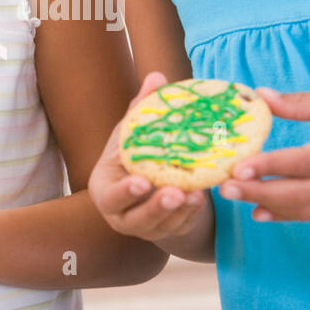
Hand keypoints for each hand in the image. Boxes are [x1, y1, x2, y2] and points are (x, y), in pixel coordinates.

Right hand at [88, 71, 211, 243]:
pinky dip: (191, 214)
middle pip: (137, 218)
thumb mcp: (133, 133)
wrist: (148, 184)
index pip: (111, 195)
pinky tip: (203, 198)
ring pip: (161, 226)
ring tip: (196, 194)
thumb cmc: (135, 154)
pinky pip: (179, 227)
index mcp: (105, 189)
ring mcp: (145, 228)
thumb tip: (156, 77)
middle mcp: (121, 215)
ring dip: (179, 212)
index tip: (142, 181)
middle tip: (175, 193)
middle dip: (156, 207)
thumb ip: (141, 109)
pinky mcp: (167, 233)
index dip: (125, 191)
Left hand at [219, 84, 309, 221]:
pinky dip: (289, 212)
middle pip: (302, 194)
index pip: (305, 163)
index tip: (237, 166)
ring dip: (270, 205)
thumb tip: (260, 95)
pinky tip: (263, 209)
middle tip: (224, 187)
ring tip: (236, 198)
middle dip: (260, 191)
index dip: (270, 166)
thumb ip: (303, 103)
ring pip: (309, 209)